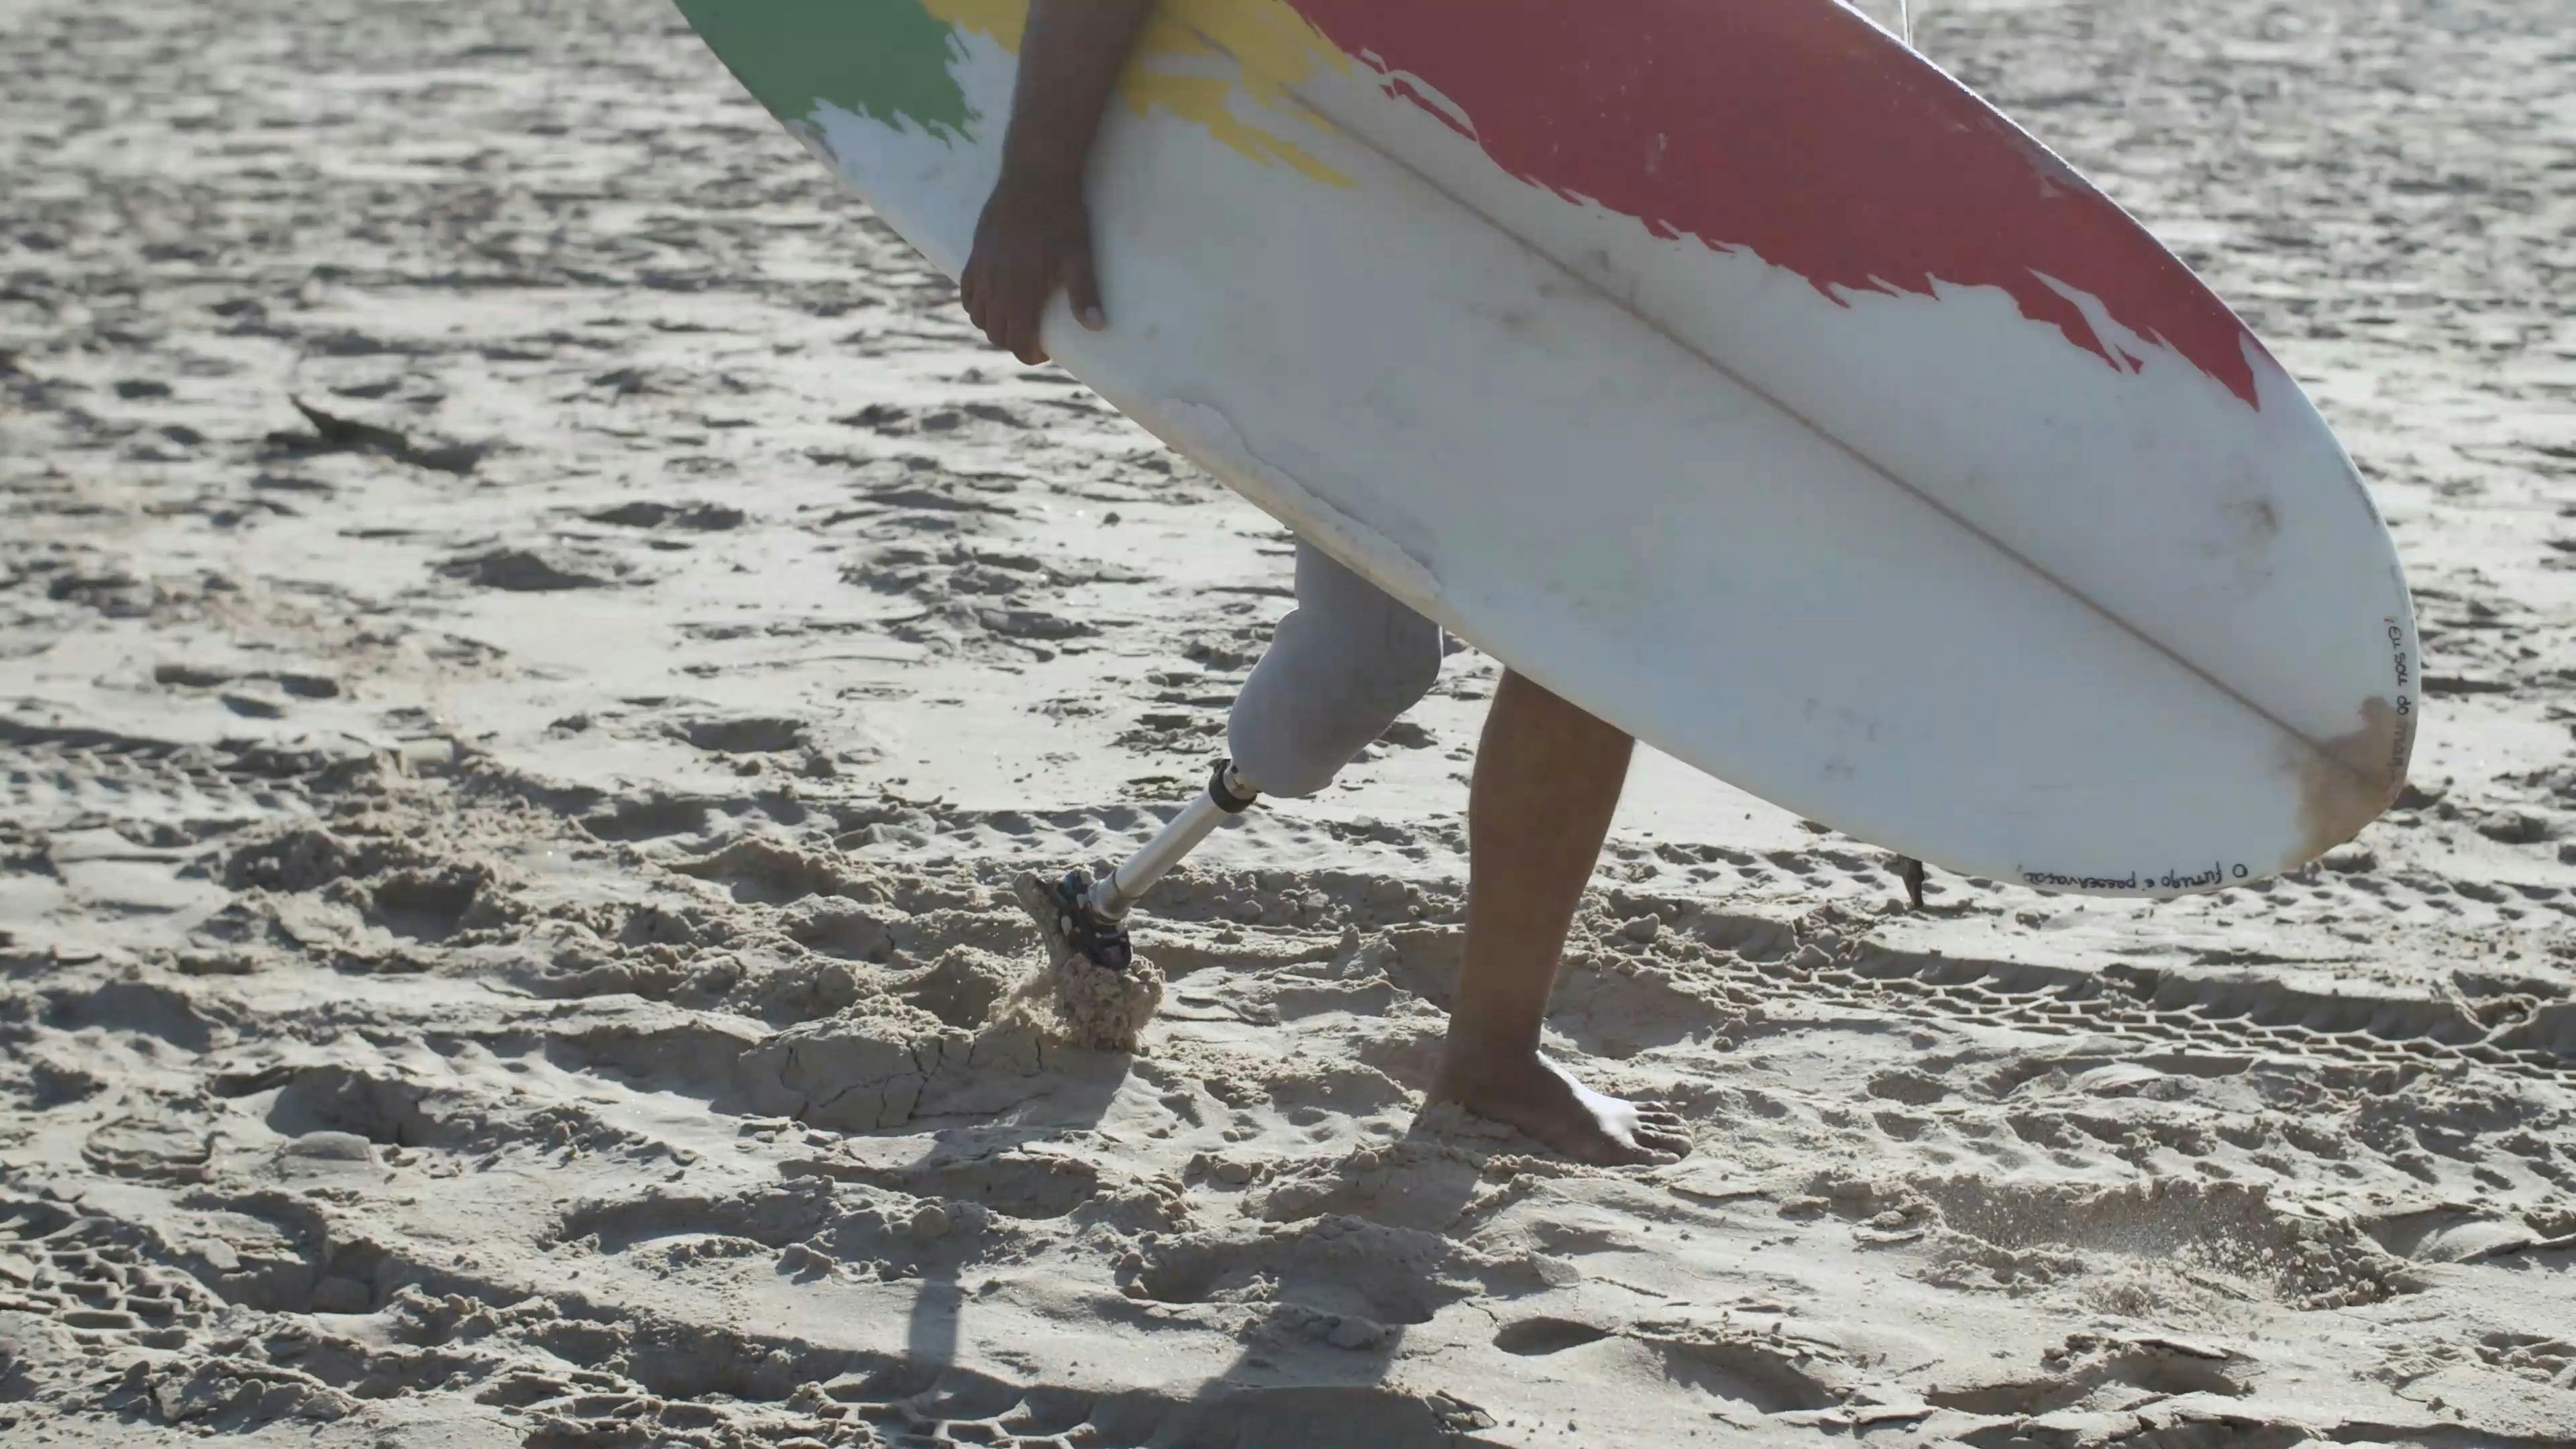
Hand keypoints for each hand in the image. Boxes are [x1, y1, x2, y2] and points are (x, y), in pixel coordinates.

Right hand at [959, 171, 1106, 365]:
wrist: (1035, 173)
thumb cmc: (1062, 214)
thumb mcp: (1079, 254)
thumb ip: (1085, 292)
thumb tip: (1097, 327)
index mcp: (1020, 287)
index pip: (1016, 339)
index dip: (1030, 354)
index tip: (1045, 353)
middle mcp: (995, 281)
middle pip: (996, 332)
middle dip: (1015, 342)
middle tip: (1036, 338)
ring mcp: (982, 266)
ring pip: (979, 315)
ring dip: (996, 326)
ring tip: (1018, 322)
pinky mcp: (976, 251)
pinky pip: (967, 292)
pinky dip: (978, 306)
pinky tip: (995, 303)